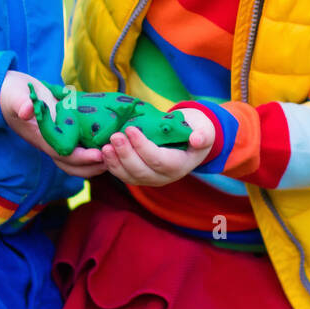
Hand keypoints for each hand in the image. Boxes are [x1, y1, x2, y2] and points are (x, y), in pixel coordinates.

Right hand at [0, 70, 106, 178]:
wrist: (5, 91)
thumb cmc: (12, 93)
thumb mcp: (16, 95)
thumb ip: (21, 103)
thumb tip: (27, 110)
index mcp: (40, 137)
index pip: (63, 154)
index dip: (81, 157)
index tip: (99, 154)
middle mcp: (47, 143)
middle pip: (70, 165)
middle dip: (91, 166)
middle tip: (113, 158)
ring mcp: (52, 140)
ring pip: (73, 161)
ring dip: (92, 163)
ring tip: (112, 156)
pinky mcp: (59, 134)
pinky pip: (75, 149)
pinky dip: (90, 152)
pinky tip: (105, 145)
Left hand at [100, 107, 215, 186]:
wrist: (189, 139)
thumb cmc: (196, 130)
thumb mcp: (205, 130)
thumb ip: (203, 135)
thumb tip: (196, 139)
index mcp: (179, 166)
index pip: (158, 160)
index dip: (143, 147)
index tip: (131, 129)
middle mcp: (164, 178)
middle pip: (141, 171)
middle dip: (126, 155)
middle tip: (114, 136)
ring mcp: (150, 179)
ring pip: (130, 176)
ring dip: (115, 162)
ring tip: (106, 147)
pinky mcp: (139, 176)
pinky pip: (124, 175)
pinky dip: (112, 165)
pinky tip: (104, 153)